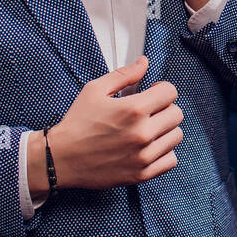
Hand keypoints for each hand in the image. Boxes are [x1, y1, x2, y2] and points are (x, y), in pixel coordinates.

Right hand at [47, 56, 183, 189]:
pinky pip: (171, 160)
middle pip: (176, 114)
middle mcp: (142, 133)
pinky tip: (149, 147)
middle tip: (148, 112)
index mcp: (133, 109)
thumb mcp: (95, 90)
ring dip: (165, 130)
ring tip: (147, 129)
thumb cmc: (76, 124)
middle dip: (164, 108)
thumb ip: (124, 74)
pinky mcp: (142, 174)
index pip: (170, 92)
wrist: (60, 158)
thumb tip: (143, 63)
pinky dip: (164, 152)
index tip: (152, 94)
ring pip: (176, 136)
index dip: (161, 89)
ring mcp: (144, 155)